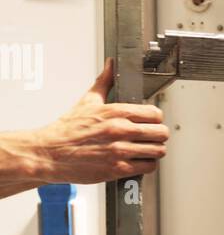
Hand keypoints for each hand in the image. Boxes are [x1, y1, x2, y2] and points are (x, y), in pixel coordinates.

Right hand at [23, 61, 168, 183]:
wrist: (51, 152)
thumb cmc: (67, 129)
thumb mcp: (88, 101)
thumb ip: (104, 82)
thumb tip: (111, 65)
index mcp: (116, 112)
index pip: (155, 114)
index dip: (156, 119)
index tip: (151, 122)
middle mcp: (121, 130)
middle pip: (161, 133)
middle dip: (159, 135)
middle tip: (152, 137)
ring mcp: (120, 151)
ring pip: (158, 151)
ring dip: (155, 151)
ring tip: (147, 150)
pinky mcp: (117, 169)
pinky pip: (147, 167)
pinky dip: (146, 165)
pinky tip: (139, 161)